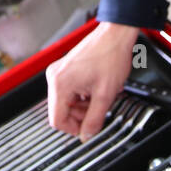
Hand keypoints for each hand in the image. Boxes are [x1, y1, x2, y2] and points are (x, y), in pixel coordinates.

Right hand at [46, 21, 138, 140]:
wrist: (115, 34)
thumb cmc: (110, 56)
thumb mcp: (105, 95)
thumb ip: (94, 119)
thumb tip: (87, 135)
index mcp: (60, 84)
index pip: (57, 120)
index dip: (74, 129)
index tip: (87, 129)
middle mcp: (54, 77)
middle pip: (61, 111)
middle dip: (80, 115)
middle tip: (97, 113)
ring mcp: (59, 71)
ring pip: (65, 101)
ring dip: (82, 105)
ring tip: (99, 98)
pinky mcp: (65, 68)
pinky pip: (69, 90)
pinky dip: (81, 95)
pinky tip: (95, 89)